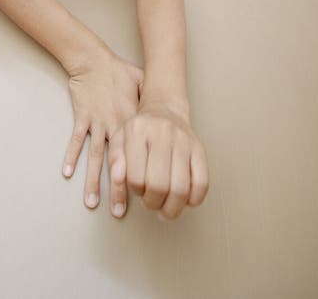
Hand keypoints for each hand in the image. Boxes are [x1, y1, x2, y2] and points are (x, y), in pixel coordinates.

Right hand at [62, 45, 142, 216]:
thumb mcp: (142, 83)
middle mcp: (115, 124)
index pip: (138, 154)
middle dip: (117, 188)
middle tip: (118, 211)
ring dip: (93, 179)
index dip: (139, 176)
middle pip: (118, 162)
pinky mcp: (82, 116)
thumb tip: (166, 116)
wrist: (93, 59)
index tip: (143, 196)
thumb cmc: (119, 70)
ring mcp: (97, 121)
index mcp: (131, 120)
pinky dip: (71, 155)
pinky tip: (67, 172)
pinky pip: (76, 139)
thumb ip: (151, 102)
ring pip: (96, 156)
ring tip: (91, 201)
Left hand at [108, 102, 208, 220]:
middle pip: (159, 185)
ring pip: (181, 188)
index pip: (135, 177)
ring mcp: (184, 141)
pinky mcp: (199, 150)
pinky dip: (194, 199)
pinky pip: (202, 183)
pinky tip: (185, 200)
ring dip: (172, 207)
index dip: (135, 191)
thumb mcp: (119, 138)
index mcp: (138, 131)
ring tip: (166, 207)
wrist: (164, 110)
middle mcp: (163, 133)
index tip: (137, 189)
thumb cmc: (140, 130)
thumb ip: (115, 160)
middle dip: (153, 203)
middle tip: (151, 203)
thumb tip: (117, 178)